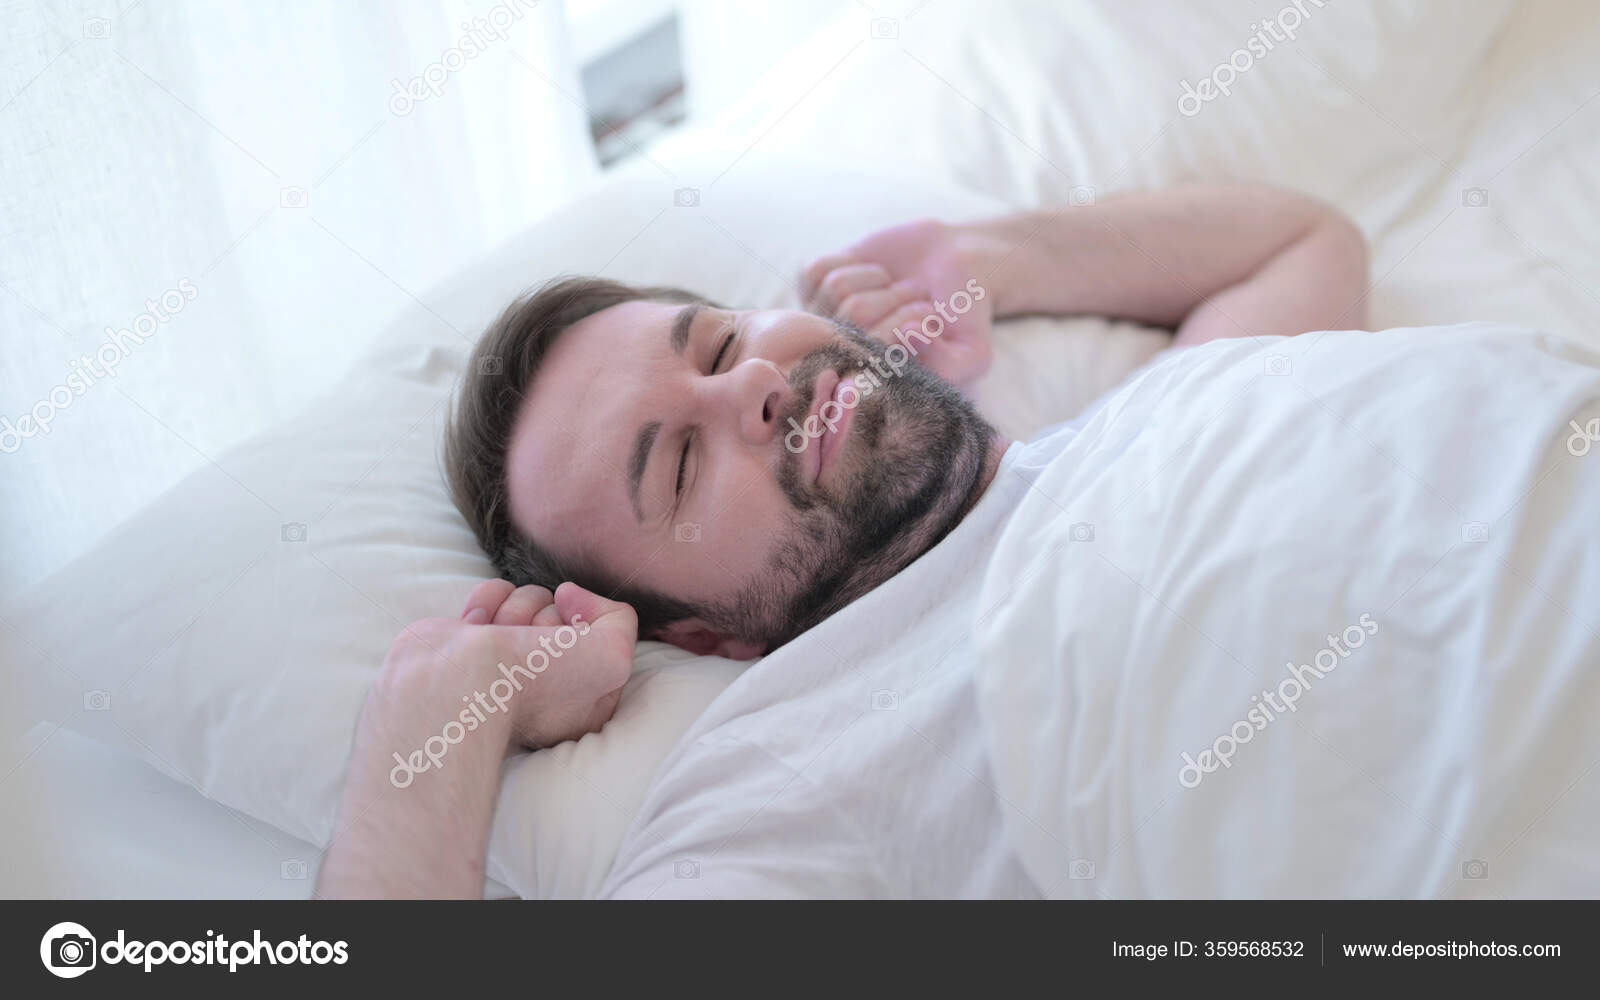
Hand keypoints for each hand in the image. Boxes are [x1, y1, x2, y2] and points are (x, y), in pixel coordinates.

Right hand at [369, 581, 634, 761]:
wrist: (452, 686)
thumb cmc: (533, 683)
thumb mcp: (612, 659)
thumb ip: (620, 621)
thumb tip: (570, 595)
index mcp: (583, 700)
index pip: (603, 638)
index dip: (588, 631)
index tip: (570, 645)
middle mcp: (545, 684)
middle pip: (565, 613)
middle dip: (547, 618)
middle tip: (529, 649)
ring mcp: (505, 661)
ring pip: (531, 598)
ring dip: (516, 610)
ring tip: (499, 642)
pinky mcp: (473, 639)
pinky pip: (496, 593)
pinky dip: (486, 602)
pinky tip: (475, 629)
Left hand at [800, 218, 1002, 390]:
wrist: (955, 266)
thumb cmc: (962, 315)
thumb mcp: (972, 353)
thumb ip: (947, 365)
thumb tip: (908, 334)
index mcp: (873, 383)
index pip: (870, 352)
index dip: (903, 324)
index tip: (928, 317)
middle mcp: (843, 356)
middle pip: (854, 314)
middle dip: (895, 298)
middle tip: (915, 300)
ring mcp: (825, 320)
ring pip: (837, 288)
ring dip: (878, 279)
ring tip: (896, 288)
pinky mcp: (813, 288)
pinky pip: (816, 270)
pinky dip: (853, 262)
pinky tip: (873, 274)